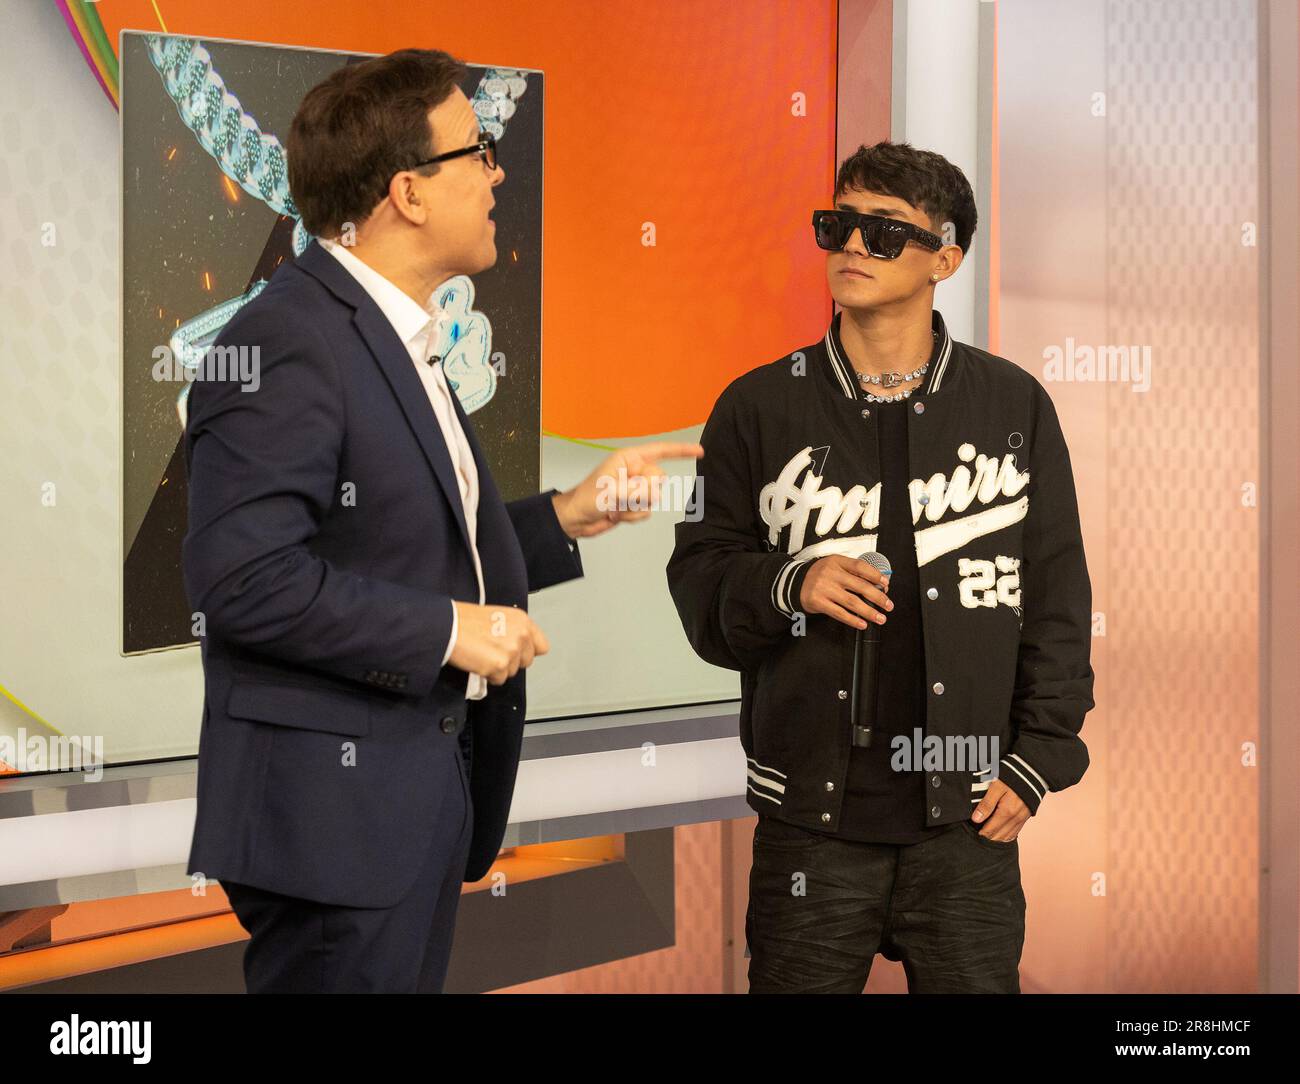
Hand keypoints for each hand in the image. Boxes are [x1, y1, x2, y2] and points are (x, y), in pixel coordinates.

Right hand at [448, 602, 548, 684]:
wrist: (447, 626)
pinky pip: (499, 679)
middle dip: (511, 661)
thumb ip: (512, 630)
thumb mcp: (497, 616)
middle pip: (526, 661)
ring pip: (512, 671)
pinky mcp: (500, 665)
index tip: (518, 653)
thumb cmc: (464, 620)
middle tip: (493, 653)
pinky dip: (488, 675)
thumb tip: (518, 644)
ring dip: (498, 668)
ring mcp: (512, 651)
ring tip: (482, 655)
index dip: (528, 651)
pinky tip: (478, 662)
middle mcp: (521, 635)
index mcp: (522, 620)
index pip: (542, 646)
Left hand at [551, 442, 704, 539]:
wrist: (576, 519)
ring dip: (635, 506)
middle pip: (659, 480)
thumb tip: (654, 489)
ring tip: (616, 506)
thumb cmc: (585, 498)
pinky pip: (647, 511)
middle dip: (644, 492)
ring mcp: (635, 489)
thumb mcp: (611, 490)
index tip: (700, 451)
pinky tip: (617, 514)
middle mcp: (634, 472)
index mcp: (628, 459)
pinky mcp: (634, 504)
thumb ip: (636, 488)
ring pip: (654, 498)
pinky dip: (632, 516)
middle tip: (623, 496)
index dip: (681, 451)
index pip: (661, 451)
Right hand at [797, 555, 893, 628]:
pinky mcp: (818, 602)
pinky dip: (853, 620)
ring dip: (869, 612)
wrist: (794, 583)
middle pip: (860, 586)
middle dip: (878, 597)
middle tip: (888, 605)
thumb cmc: (820, 575)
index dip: (875, 576)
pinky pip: (839, 613)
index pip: (860, 567)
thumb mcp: (834, 566)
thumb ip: (853, 573)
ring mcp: (824, 588)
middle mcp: (830, 574)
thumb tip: (878, 585)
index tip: (886, 585)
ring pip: (852, 602)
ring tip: (880, 618)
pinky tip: (862, 624)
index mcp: (837, 561)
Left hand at [970, 779, 1029, 841]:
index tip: (974, 833)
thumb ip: (986, 804)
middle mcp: (1015, 819)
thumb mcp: (995, 787)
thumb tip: (976, 819)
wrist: (1031, 774)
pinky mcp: (1025, 817)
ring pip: (1007, 836)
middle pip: (998, 836)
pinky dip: (1007, 836)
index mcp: (1006, 812)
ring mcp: (1021, 819)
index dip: (981, 834)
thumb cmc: (1011, 779)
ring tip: (987, 836)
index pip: (990, 830)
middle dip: (988, 838)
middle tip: (978, 835)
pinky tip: (1001, 835)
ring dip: (997, 838)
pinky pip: (1015, 832)